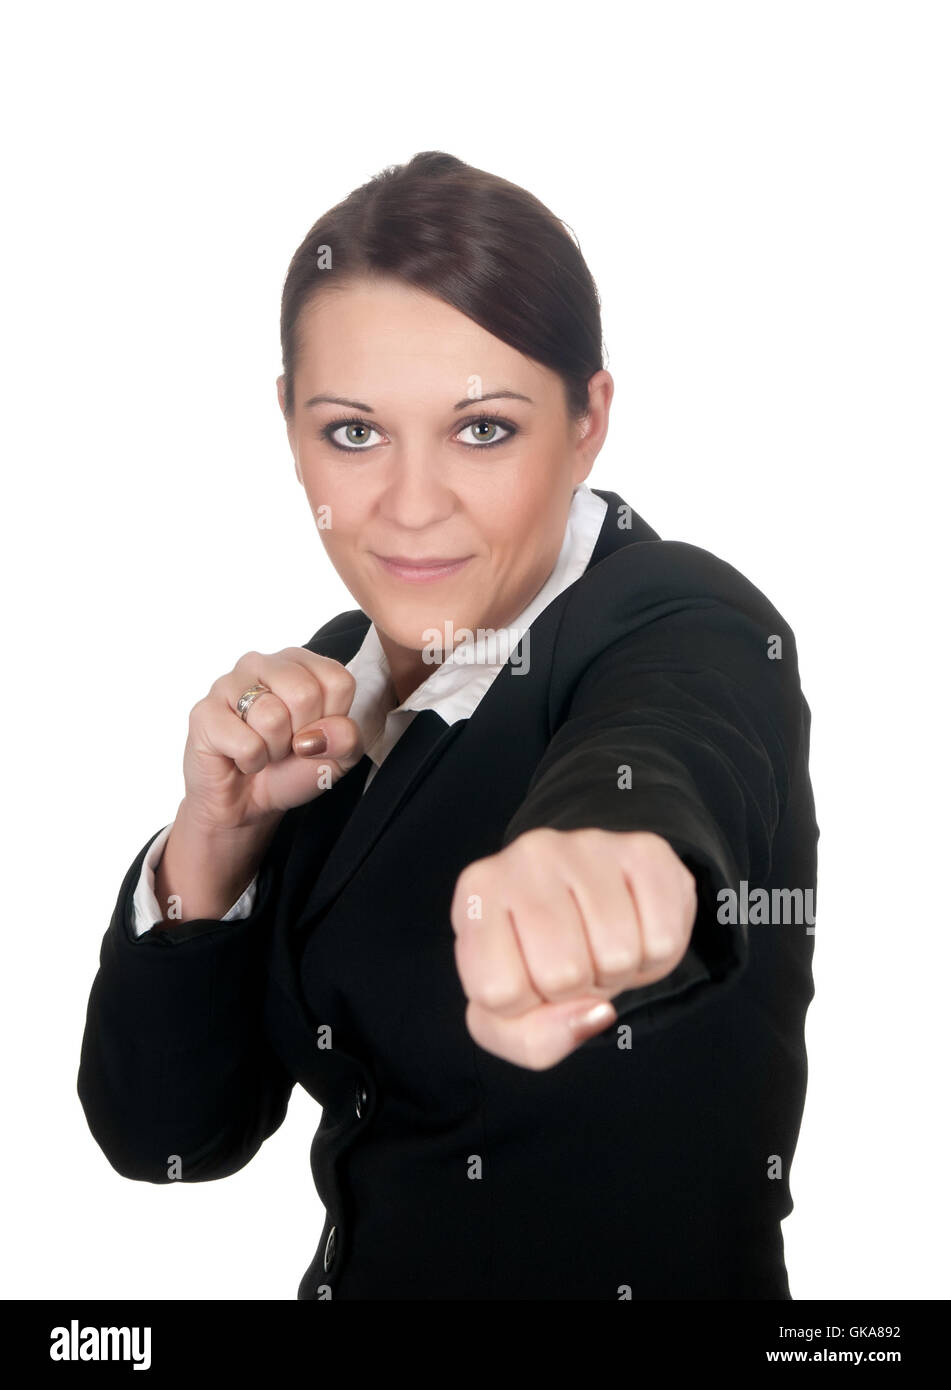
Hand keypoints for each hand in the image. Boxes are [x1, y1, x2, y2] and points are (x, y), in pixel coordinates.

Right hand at [181, 647, 364, 833]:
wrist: (246, 803)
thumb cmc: (290, 770)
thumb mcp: (336, 759)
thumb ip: (347, 739)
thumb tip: (324, 732)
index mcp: (301, 664)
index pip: (338, 681)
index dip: (331, 721)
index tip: (313, 733)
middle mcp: (263, 663)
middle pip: (304, 694)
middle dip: (300, 735)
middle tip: (285, 744)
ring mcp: (230, 683)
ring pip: (272, 717)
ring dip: (273, 750)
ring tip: (263, 749)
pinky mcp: (204, 712)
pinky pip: (246, 743)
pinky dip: (251, 762)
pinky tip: (240, 757)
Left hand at [450, 827, 697, 1069]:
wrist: (591, 899)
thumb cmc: (538, 959)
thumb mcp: (510, 1014)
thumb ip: (534, 1040)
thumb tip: (596, 1014)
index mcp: (478, 893)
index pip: (499, 991)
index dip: (524, 1004)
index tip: (527, 978)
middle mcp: (528, 855)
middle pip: (563, 974)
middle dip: (576, 989)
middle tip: (575, 961)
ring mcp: (589, 845)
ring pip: (617, 958)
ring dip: (618, 972)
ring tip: (602, 945)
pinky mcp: (646, 850)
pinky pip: (663, 939)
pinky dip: (656, 956)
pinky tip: (634, 927)